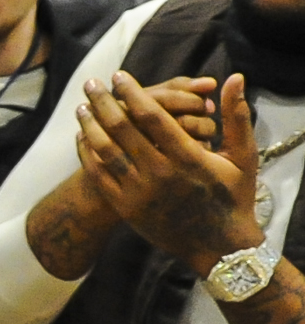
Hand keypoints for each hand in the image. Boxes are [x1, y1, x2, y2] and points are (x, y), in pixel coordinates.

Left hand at [76, 71, 261, 274]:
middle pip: (123, 129)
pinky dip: (87, 154)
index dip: (133, 93)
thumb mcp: (243, 157)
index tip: (119, 76)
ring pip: (105, 151)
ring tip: (81, 108)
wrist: (219, 247)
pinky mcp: (126, 208)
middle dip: (103, 102)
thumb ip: (236, 116)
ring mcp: (139, 192)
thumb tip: (235, 78)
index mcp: (188, 157)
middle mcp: (160, 173)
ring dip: (90, 126)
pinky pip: (99, 176)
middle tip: (90, 83)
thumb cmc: (233, 197)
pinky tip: (81, 138)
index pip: (153, 116)